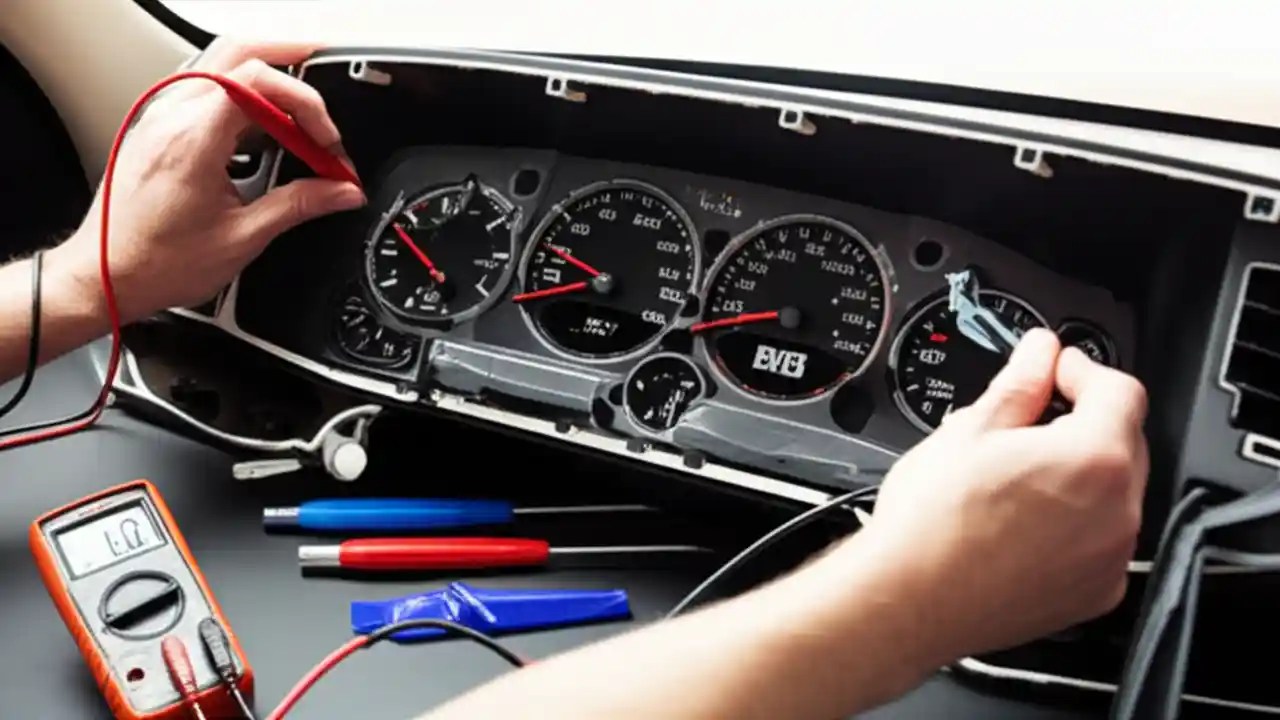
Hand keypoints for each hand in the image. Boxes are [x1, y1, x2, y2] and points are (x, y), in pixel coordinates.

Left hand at [50, 38, 364, 322]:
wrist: (105, 276)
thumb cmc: (158, 263)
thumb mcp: (243, 237)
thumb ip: (299, 206)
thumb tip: (342, 191)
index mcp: (193, 142)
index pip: (257, 81)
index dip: (305, 102)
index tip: (325, 141)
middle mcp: (173, 118)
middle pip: (239, 52)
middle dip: (292, 66)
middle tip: (323, 99)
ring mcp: (162, 118)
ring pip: (221, 64)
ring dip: (267, 80)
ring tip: (298, 116)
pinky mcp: (159, 127)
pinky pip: (205, 88)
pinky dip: (242, 98)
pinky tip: (261, 132)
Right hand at [858, 328, 1147, 666]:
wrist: (907, 599)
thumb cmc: (930, 524)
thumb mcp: (970, 431)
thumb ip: (1020, 383)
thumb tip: (1039, 353)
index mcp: (1094, 459)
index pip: (1120, 390)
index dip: (1083, 370)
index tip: (1054, 369)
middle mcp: (1118, 512)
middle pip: (1124, 441)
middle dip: (1083, 421)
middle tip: (1026, 420)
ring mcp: (1110, 559)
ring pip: (1112, 493)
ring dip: (1078, 474)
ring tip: (1015, 475)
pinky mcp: (1095, 593)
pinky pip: (1101, 541)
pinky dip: (1075, 523)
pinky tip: (1022, 520)